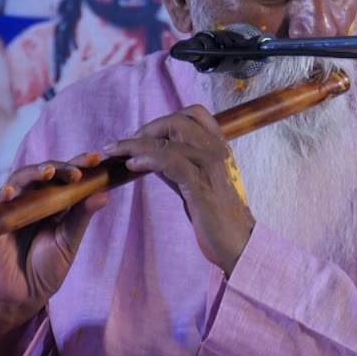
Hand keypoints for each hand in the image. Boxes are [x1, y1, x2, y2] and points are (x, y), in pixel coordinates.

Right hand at [0, 153, 109, 327]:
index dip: (78, 165)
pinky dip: (3, 195)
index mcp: (54, 202)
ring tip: (48, 172)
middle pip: (43, 173)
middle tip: (77, 170)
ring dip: (33, 174)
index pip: (65, 177)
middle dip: (60, 166)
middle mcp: (33, 200)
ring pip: (20, 180)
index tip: (96, 160)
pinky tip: (11, 194)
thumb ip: (81, 218)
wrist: (23, 297)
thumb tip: (104, 195)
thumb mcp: (68, 242)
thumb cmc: (47, 268)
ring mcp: (13, 207)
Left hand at [103, 106, 253, 275]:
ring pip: (169, 140)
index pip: (193, 114)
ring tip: (117, 152)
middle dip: (146, 129)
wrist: (239, 241)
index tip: (143, 135)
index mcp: (219, 147)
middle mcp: (217, 151)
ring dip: (136, 144)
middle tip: (126, 145)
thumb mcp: (198, 181)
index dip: (163, 120)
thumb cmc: (218, 214)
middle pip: (177, 121)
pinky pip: (170, 161)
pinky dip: (146, 159)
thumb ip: (178, 164)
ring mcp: (210, 166)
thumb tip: (148, 153)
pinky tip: (132, 166)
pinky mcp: (201, 186)